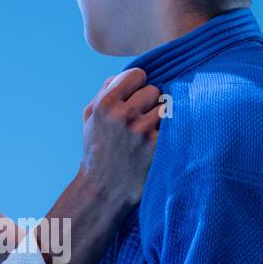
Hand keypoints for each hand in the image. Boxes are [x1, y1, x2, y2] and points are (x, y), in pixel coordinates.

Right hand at [79, 67, 161, 211]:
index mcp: (105, 103)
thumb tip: (123, 75)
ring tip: (148, 132)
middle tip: (141, 120)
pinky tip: (157, 141)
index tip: (135, 98)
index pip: (138, 74)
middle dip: (149, 103)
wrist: (103, 189)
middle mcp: (124, 114)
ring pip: (165, 106)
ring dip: (160, 118)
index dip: (137, 86)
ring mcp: (142, 130)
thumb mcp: (90, 118)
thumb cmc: (97, 151)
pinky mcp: (157, 146)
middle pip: (153, 90)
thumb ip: (104, 91)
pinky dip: (167, 131)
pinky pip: (173, 125)